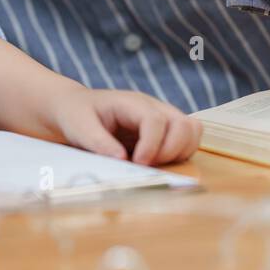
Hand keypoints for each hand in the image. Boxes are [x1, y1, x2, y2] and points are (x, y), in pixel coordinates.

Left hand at [45, 86, 202, 165]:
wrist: (76, 108)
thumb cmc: (77, 114)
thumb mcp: (79, 127)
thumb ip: (98, 142)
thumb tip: (122, 160)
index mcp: (133, 103)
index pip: (156, 120)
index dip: (152, 145)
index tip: (138, 164)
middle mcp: (154, 108)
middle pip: (185, 125)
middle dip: (171, 151)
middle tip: (146, 165)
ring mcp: (163, 119)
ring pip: (193, 132)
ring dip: (179, 153)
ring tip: (153, 165)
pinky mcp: (166, 132)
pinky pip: (188, 142)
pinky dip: (180, 156)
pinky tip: (155, 163)